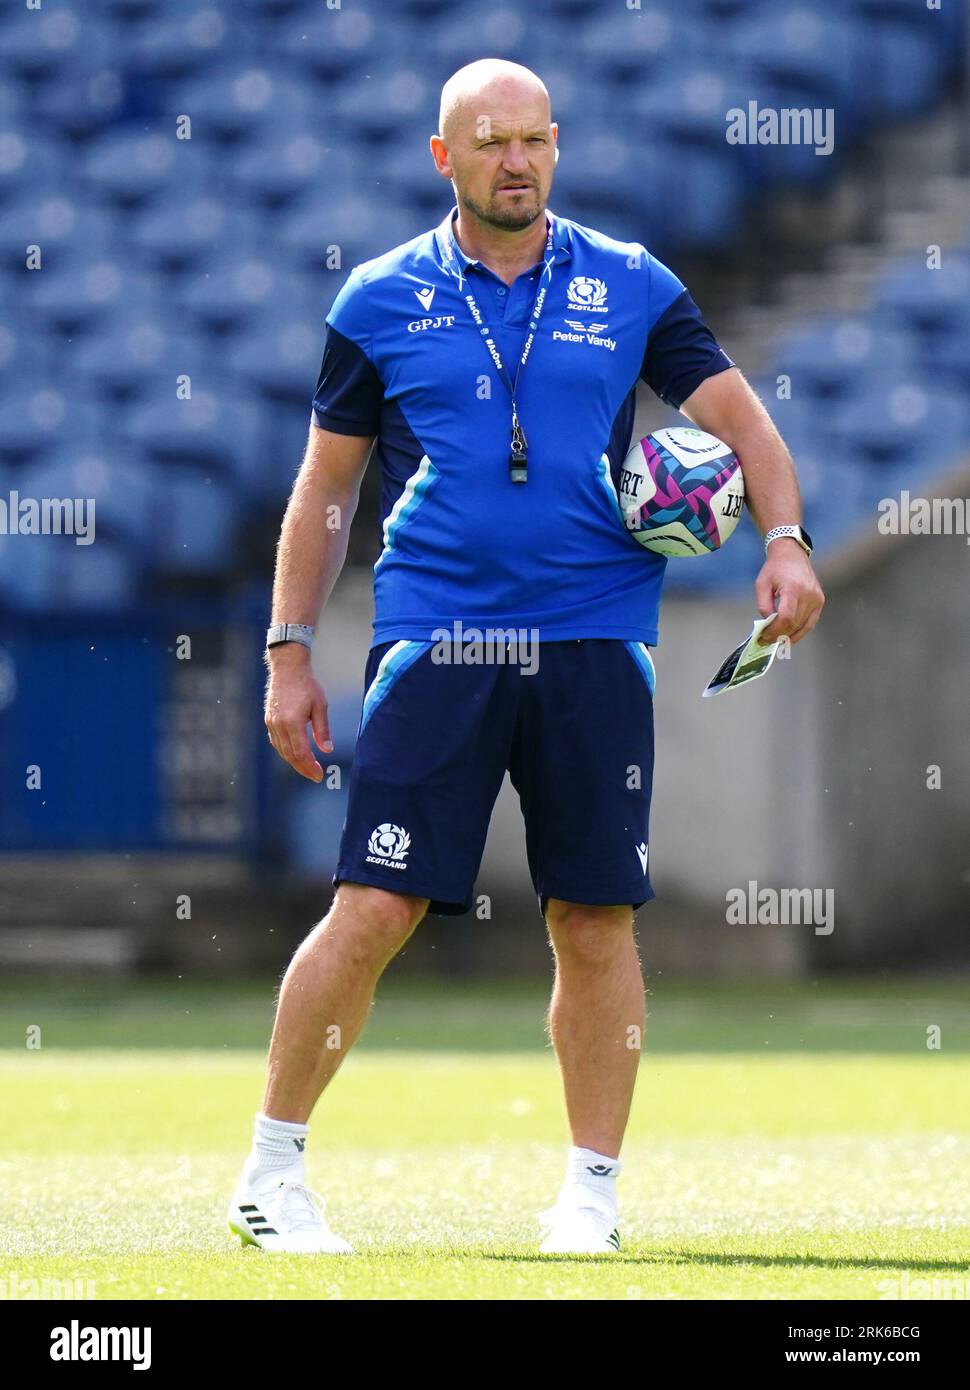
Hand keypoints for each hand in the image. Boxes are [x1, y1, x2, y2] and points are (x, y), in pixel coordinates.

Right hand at [263, 644, 331, 781]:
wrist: (287, 668)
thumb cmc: (307, 685)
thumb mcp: (320, 706)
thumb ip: (322, 730)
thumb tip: (327, 750)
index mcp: (292, 722)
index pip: (301, 752)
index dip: (310, 766)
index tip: (319, 775)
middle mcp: (279, 725)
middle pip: (289, 755)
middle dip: (302, 768)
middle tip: (314, 776)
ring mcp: (271, 723)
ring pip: (281, 750)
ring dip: (293, 762)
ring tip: (306, 768)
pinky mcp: (269, 720)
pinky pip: (276, 742)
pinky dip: (285, 751)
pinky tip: (294, 754)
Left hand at [755, 538, 824, 645]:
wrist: (791, 554)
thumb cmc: (775, 568)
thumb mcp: (762, 584)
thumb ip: (764, 606)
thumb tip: (767, 625)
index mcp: (794, 588)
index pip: (786, 617)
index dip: (775, 630)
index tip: (764, 636)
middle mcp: (809, 594)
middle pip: (795, 624)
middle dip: (779, 635)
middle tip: (766, 641)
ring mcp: (817, 598)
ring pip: (803, 626)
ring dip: (789, 637)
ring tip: (775, 641)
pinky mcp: (820, 601)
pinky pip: (810, 622)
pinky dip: (800, 632)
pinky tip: (789, 637)